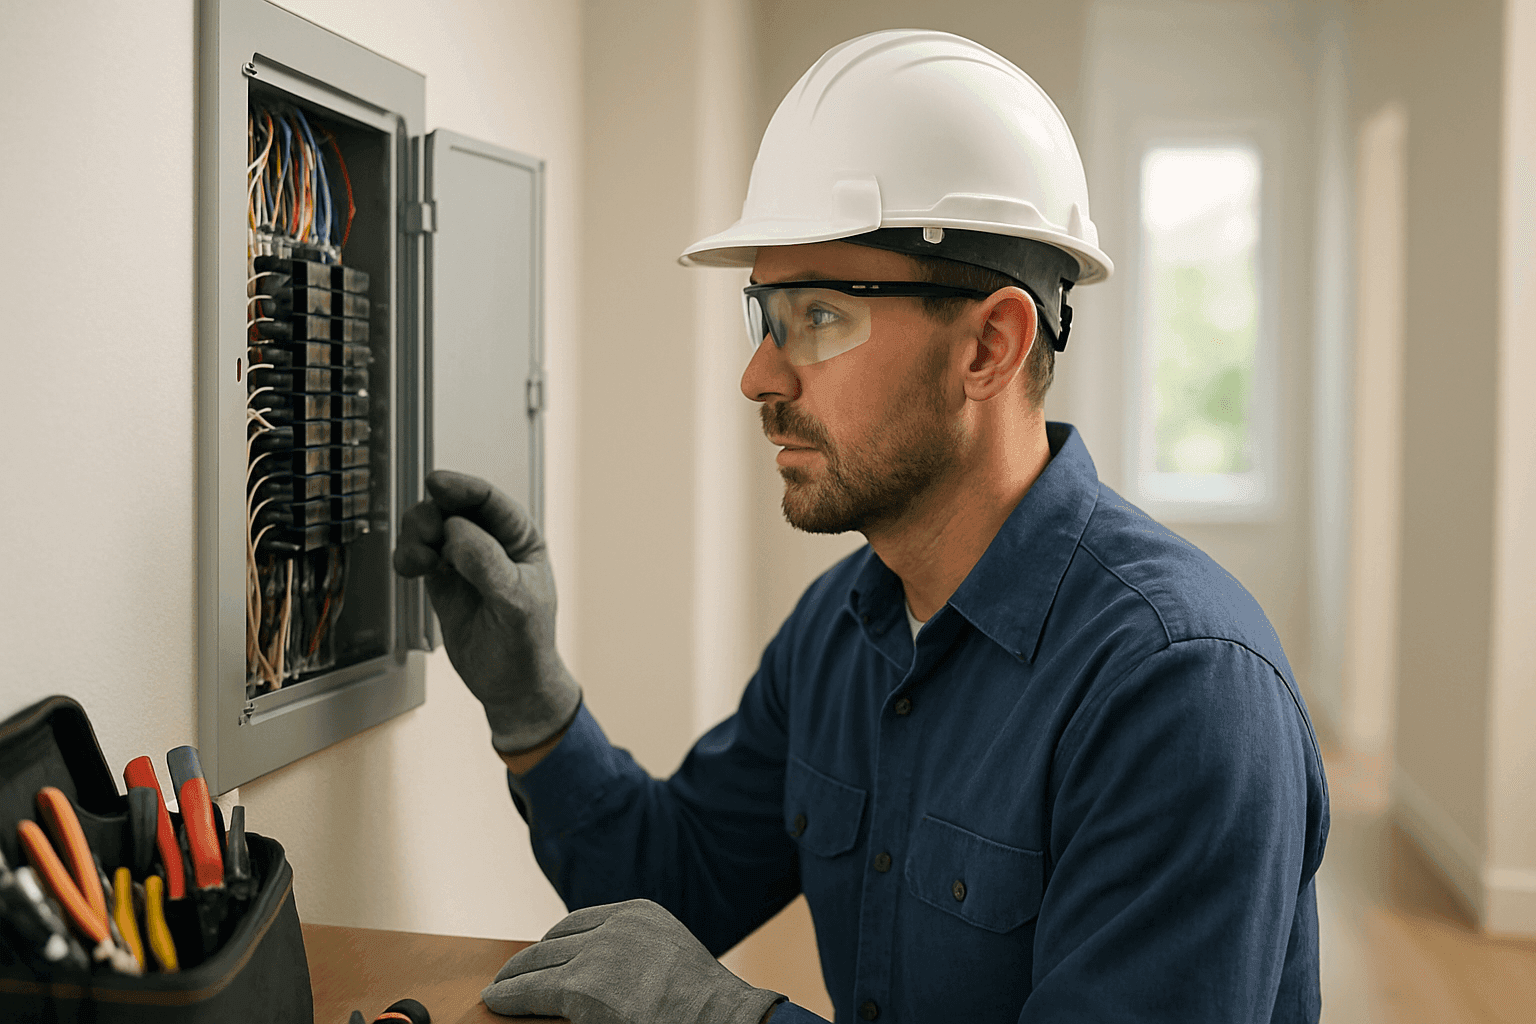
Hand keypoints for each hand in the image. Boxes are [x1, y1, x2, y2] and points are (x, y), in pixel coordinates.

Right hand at [393, 470, 580, 752]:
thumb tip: (456, 529)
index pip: (490, 501)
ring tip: (419, 559)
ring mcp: (465, 561)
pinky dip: (408, 555)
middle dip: (434, 514)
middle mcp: (492, 544)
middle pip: (453, 507)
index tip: (436, 483)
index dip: (462, 487)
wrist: (510, 685)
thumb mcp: (515, 602)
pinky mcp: (442, 581)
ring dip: (417, 534)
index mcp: (521, 540)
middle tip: (426, 535)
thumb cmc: (527, 644)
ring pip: (431, 528)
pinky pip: (419, 554)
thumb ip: (487, 563)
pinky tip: (411, 569)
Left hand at [481, 899, 783, 1023]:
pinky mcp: (581, 987)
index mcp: (637, 913)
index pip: (578, 921)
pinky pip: (530, 991)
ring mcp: (597, 953)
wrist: (722, 1022)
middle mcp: (614, 924)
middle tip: (512, 975)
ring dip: (515, 977)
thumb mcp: (667, 960)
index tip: (541, 955)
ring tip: (499, 988)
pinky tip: (496, 1001)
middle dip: (533, 960)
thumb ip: (634, 954)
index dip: (554, 942)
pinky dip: (509, 996)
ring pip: (539, 962)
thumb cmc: (702, 1007)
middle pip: (555, 940)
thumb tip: (600, 975)